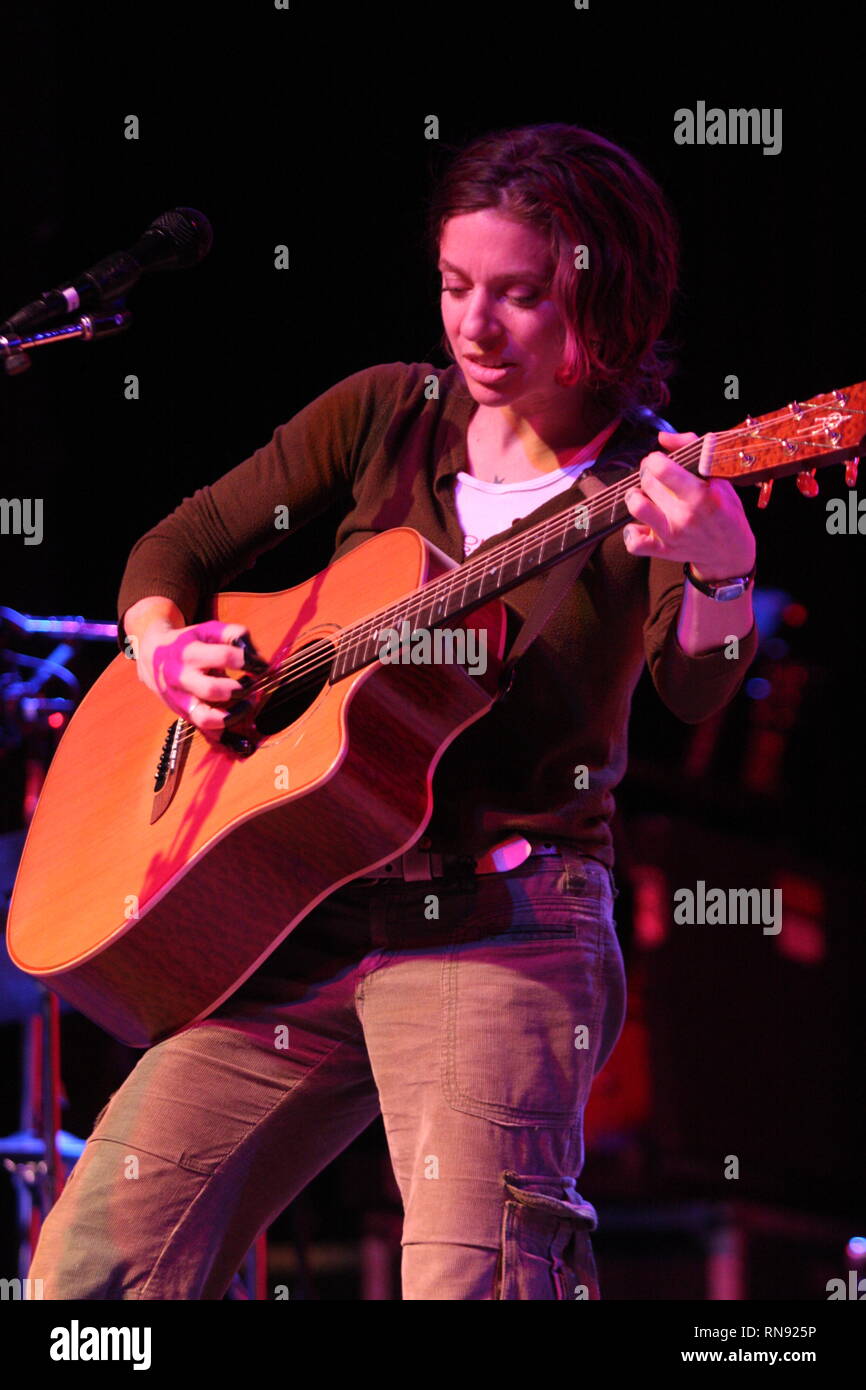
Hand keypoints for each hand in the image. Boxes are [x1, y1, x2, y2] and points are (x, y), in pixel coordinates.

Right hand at [136, 620, 251, 738]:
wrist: (152, 657)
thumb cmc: (189, 643)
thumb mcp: (207, 630)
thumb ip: (234, 635)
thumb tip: (258, 656)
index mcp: (189, 652)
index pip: (225, 656)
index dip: (249, 661)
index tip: (262, 665)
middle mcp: (181, 678)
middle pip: (212, 690)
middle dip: (239, 689)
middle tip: (252, 685)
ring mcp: (181, 700)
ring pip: (206, 718)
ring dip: (233, 716)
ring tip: (247, 705)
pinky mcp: (184, 715)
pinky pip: (206, 731)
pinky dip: (225, 735)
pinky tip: (240, 730)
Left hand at [622, 430, 755, 580]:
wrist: (730, 552)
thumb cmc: (724, 511)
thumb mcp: (719, 477)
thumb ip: (692, 450)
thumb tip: (662, 437)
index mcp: (703, 495)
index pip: (663, 469)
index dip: (655, 460)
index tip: (659, 461)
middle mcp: (686, 516)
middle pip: (647, 483)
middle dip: (647, 474)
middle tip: (654, 476)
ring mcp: (672, 535)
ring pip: (636, 507)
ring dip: (634, 497)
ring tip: (643, 495)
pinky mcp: (662, 551)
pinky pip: (633, 542)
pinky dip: (631, 532)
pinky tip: (642, 524)